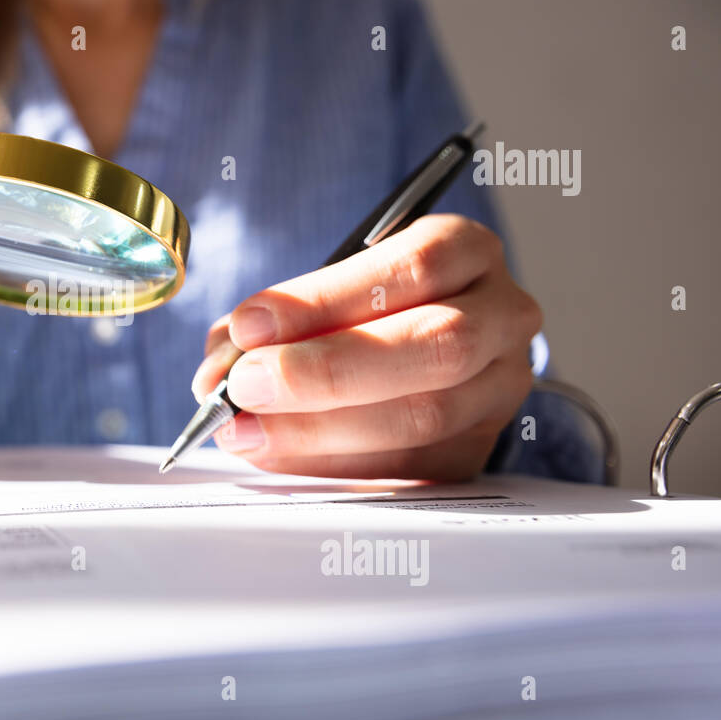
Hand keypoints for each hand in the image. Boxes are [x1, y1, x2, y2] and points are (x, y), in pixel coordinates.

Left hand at [192, 214, 540, 480]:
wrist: (407, 346)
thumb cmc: (358, 308)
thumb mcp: (322, 288)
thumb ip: (270, 322)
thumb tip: (220, 373)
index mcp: (466, 251)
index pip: (412, 268)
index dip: (324, 301)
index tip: (250, 326)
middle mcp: (500, 316)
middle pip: (435, 345)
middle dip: (326, 371)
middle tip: (245, 385)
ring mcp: (498, 389)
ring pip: (425, 415)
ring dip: (319, 429)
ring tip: (244, 428)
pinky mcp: (476, 449)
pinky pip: (408, 468)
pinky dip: (329, 464)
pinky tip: (275, 453)